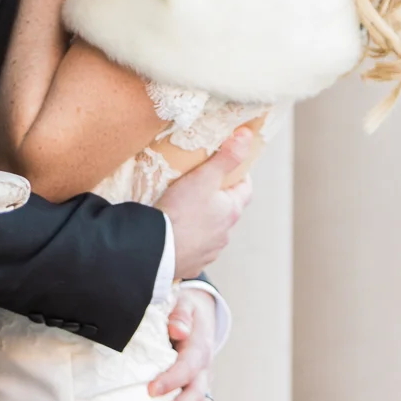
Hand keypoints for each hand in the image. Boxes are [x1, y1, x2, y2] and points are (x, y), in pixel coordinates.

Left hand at [148, 287, 216, 400]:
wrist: (198, 315)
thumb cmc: (183, 310)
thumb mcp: (182, 303)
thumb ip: (179, 315)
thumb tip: (178, 330)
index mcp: (198, 347)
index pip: (187, 366)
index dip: (172, 379)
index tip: (151, 390)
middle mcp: (204, 369)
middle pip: (197, 392)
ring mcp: (204, 384)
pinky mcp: (202, 394)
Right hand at [155, 128, 254, 277]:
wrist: (154, 250)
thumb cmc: (180, 212)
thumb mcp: (204, 177)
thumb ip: (226, 156)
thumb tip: (246, 136)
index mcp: (231, 212)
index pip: (245, 189)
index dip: (239, 175)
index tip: (230, 165)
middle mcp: (224, 234)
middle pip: (226, 210)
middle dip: (216, 198)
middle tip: (199, 183)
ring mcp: (208, 251)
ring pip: (209, 231)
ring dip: (201, 221)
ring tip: (181, 208)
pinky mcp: (190, 264)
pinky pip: (192, 248)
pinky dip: (186, 239)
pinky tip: (172, 231)